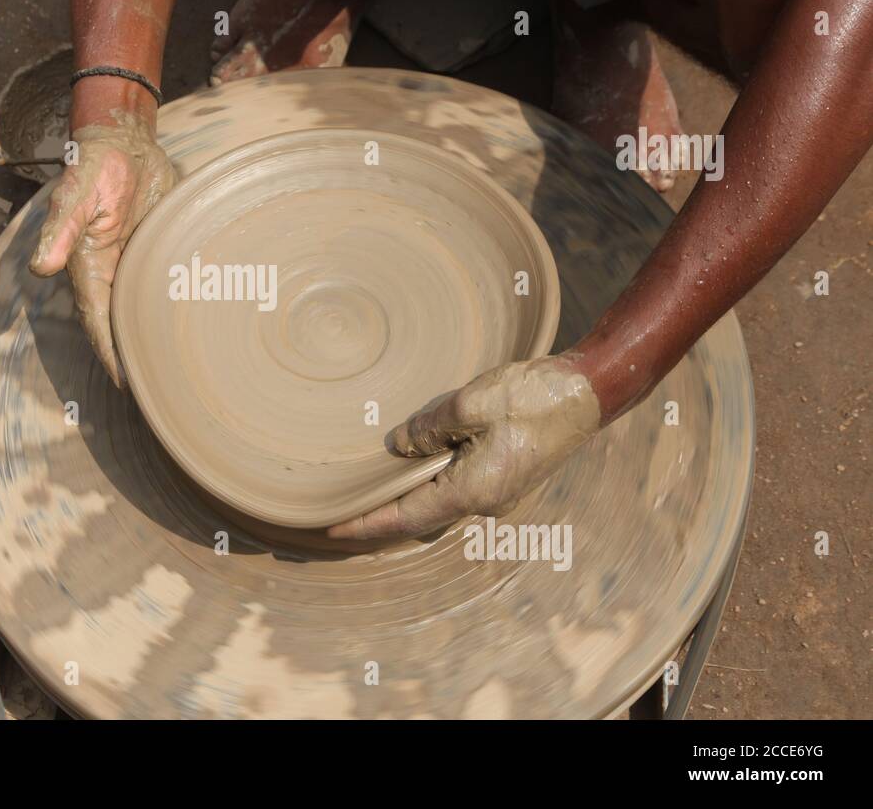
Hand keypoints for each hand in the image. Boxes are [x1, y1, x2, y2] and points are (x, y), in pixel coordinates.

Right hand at [29, 112, 174, 385]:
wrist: (125, 142)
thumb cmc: (94, 165)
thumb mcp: (76, 193)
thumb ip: (61, 228)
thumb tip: (41, 268)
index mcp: (89, 266)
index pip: (98, 320)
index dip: (110, 353)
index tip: (127, 385)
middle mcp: (112, 272)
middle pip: (123, 323)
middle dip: (136, 356)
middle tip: (161, 390)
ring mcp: (136, 264)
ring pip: (146, 309)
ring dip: (158, 336)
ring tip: (182, 369)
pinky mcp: (158, 250)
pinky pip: (166, 284)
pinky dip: (176, 306)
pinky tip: (198, 324)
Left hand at [328, 355, 601, 539]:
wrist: (589, 392)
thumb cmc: (535, 397)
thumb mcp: (471, 403)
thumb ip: (427, 428)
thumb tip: (399, 446)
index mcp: (473, 491)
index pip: (406, 518)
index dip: (366, 524)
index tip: (331, 529)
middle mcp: (486, 502)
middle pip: (420, 517)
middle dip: (380, 516)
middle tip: (340, 511)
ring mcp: (499, 491)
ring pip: (438, 501)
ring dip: (405, 497)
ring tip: (368, 488)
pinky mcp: (506, 475)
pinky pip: (456, 485)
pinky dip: (428, 480)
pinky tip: (410, 463)